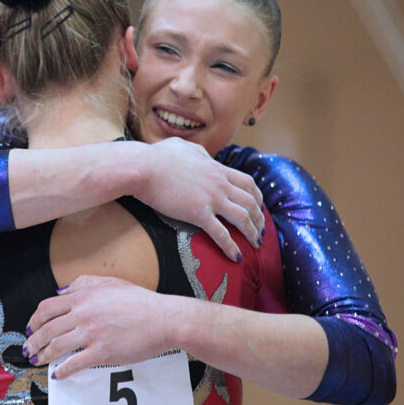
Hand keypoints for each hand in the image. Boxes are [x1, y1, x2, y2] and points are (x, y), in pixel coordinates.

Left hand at [23, 275, 177, 378]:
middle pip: (47, 328)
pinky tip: (58, 374)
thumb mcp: (111, 283)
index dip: (34, 320)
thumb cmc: (141, 302)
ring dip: (42, 355)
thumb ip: (84, 283)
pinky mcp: (102, 351)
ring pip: (56, 345)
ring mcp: (92, 333)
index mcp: (84, 296)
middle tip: (28, 348)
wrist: (164, 319)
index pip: (47, 307)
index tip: (30, 328)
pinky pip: (74, 363)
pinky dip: (62, 370)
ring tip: (37, 361)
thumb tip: (63, 291)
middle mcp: (84, 313)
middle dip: (33, 340)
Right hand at [135, 137, 263, 260]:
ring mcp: (211, 199)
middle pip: (251, 201)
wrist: (143, 168)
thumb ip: (199, 153)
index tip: (259, 207)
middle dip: (259, 217)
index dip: (257, 197)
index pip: (247, 182)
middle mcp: (219, 183)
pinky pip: (221, 234)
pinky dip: (231, 247)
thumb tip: (205, 156)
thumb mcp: (184, 147)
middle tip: (261, 229)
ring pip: (243, 218)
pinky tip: (236, 257)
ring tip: (256, 244)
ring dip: (252, 232)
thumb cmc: (157, 156)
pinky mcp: (198, 213)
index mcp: (216, 168)